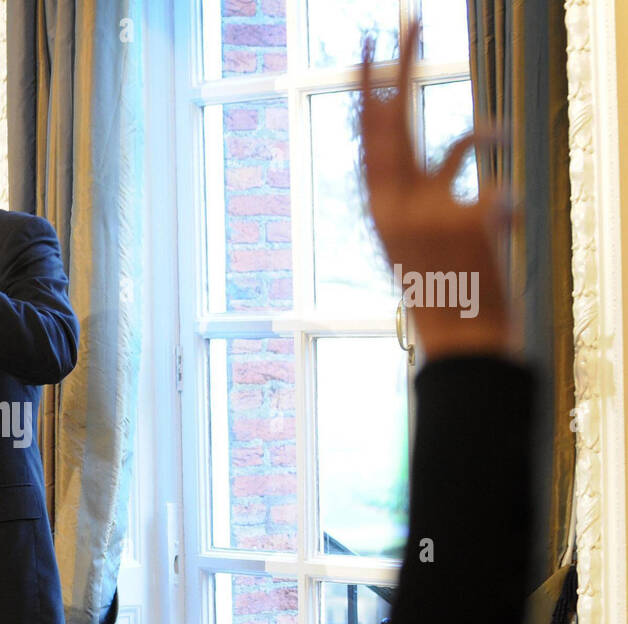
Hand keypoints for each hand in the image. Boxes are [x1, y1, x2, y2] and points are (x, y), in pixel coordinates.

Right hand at [359, 20, 516, 360]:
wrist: (462, 343)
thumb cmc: (441, 291)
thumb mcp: (411, 240)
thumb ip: (412, 193)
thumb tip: (430, 148)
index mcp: (377, 208)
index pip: (366, 135)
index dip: (366, 88)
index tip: (364, 47)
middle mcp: (395, 204)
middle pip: (396, 119)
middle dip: (401, 64)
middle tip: (404, 19)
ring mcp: (432, 210)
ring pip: (458, 141)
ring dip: (482, 130)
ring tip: (501, 130)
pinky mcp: (470, 219)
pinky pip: (498, 185)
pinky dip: (507, 201)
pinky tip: (507, 223)